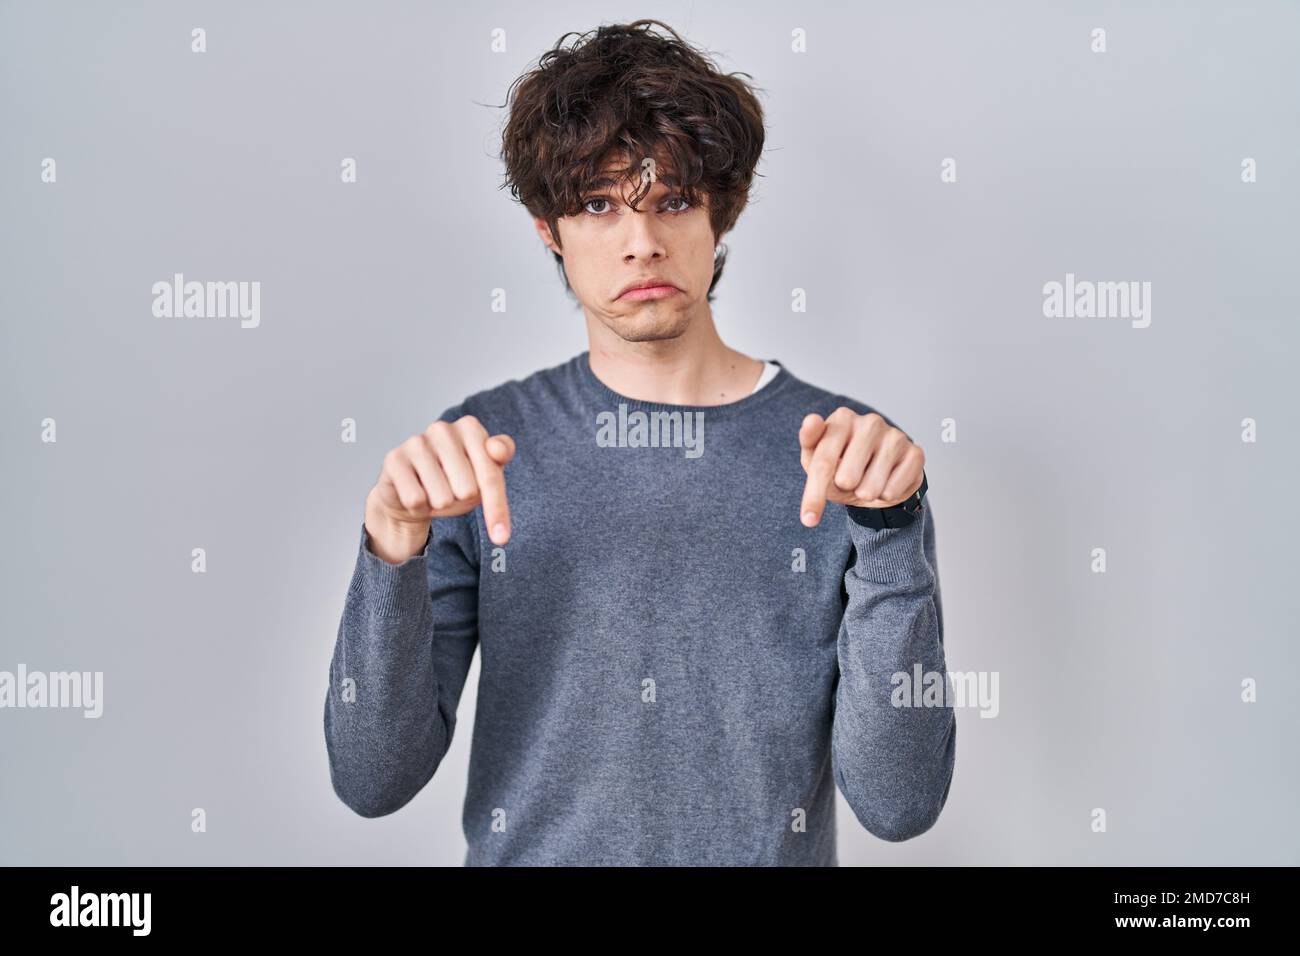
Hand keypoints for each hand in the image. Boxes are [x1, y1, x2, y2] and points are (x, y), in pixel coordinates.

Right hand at [365, 415, 515, 561]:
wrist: (411, 493)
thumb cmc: (455, 482)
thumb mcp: (485, 475)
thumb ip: (501, 460)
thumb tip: (498, 449)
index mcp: (470, 427)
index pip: (491, 476)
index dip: (497, 510)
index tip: (501, 538)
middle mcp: (443, 429)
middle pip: (468, 490)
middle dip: (461, 502)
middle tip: (451, 491)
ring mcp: (416, 442)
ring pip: (443, 498)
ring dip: (440, 505)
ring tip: (432, 493)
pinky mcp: (394, 459)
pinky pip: (416, 500)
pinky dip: (419, 508)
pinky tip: (415, 494)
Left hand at [798, 408, 923, 526]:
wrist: (877, 478)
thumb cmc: (841, 466)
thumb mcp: (816, 459)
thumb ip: (809, 443)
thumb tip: (811, 420)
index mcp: (842, 419)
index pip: (823, 462)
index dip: (814, 495)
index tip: (808, 520)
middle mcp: (870, 422)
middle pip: (845, 478)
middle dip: (844, 490)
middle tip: (848, 481)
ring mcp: (895, 436)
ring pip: (870, 488)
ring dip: (865, 494)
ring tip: (867, 482)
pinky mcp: (915, 453)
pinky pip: (893, 490)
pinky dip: (885, 496)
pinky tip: (886, 484)